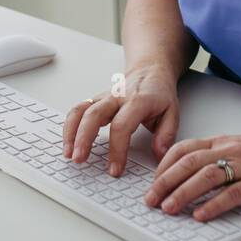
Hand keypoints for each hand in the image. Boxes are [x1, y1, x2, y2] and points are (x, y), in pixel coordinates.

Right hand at [62, 63, 180, 175]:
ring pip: (81, 110)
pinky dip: (69, 127)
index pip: (122, 125)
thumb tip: (160, 155)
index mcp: (137, 101)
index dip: (117, 149)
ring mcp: (103, 98)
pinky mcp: (95, 101)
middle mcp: (116, 97)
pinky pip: (77, 111)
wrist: (150, 71)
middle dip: (84, 138)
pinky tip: (68, 143)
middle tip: (80, 159)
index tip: (114, 169)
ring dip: (71, 132)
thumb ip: (166, 135)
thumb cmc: (158, 93)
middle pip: (94, 115)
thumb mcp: (172, 112)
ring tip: (69, 154)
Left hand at [144, 133, 240, 221]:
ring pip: (207, 176)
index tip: (153, 181)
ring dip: (184, 193)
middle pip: (190, 162)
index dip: (164, 165)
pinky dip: (214, 205)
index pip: (185, 149)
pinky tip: (201, 215)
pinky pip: (232, 194)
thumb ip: (216, 156)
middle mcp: (230, 150)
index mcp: (222, 142)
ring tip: (169, 208)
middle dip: (165, 181)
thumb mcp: (239, 148)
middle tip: (151, 199)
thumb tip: (188, 173)